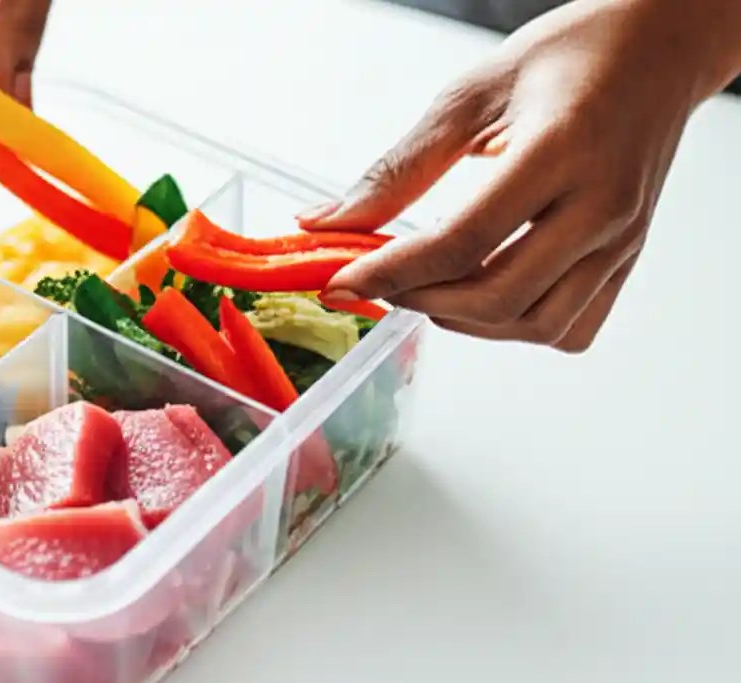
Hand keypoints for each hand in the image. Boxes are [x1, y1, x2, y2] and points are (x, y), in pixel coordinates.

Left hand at [303, 0, 740, 352]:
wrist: (658, 48)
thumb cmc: (571, 57)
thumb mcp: (469, 96)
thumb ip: (400, 168)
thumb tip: (329, 222)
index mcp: (562, 151)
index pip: (462, 241)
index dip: (391, 271)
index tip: (340, 280)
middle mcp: (603, 205)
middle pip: (498, 296)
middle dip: (420, 300)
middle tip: (380, 281)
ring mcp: (623, 239)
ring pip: (537, 325)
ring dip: (467, 321)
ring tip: (427, 287)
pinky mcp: (628, 259)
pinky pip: (572, 327)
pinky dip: (517, 327)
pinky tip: (483, 293)